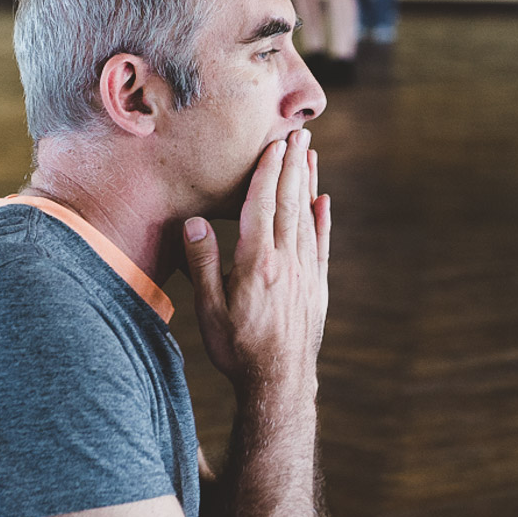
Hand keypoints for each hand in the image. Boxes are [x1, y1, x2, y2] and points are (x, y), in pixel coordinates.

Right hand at [183, 130, 330, 390]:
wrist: (278, 384)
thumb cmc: (236, 349)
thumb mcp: (208, 309)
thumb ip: (202, 263)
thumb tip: (194, 222)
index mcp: (256, 263)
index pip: (262, 205)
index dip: (267, 171)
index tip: (274, 142)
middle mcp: (285, 262)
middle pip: (289, 202)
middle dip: (292, 165)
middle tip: (299, 132)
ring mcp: (304, 273)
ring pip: (306, 218)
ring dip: (307, 183)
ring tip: (309, 154)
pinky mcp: (316, 287)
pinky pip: (320, 244)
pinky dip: (322, 219)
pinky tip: (323, 201)